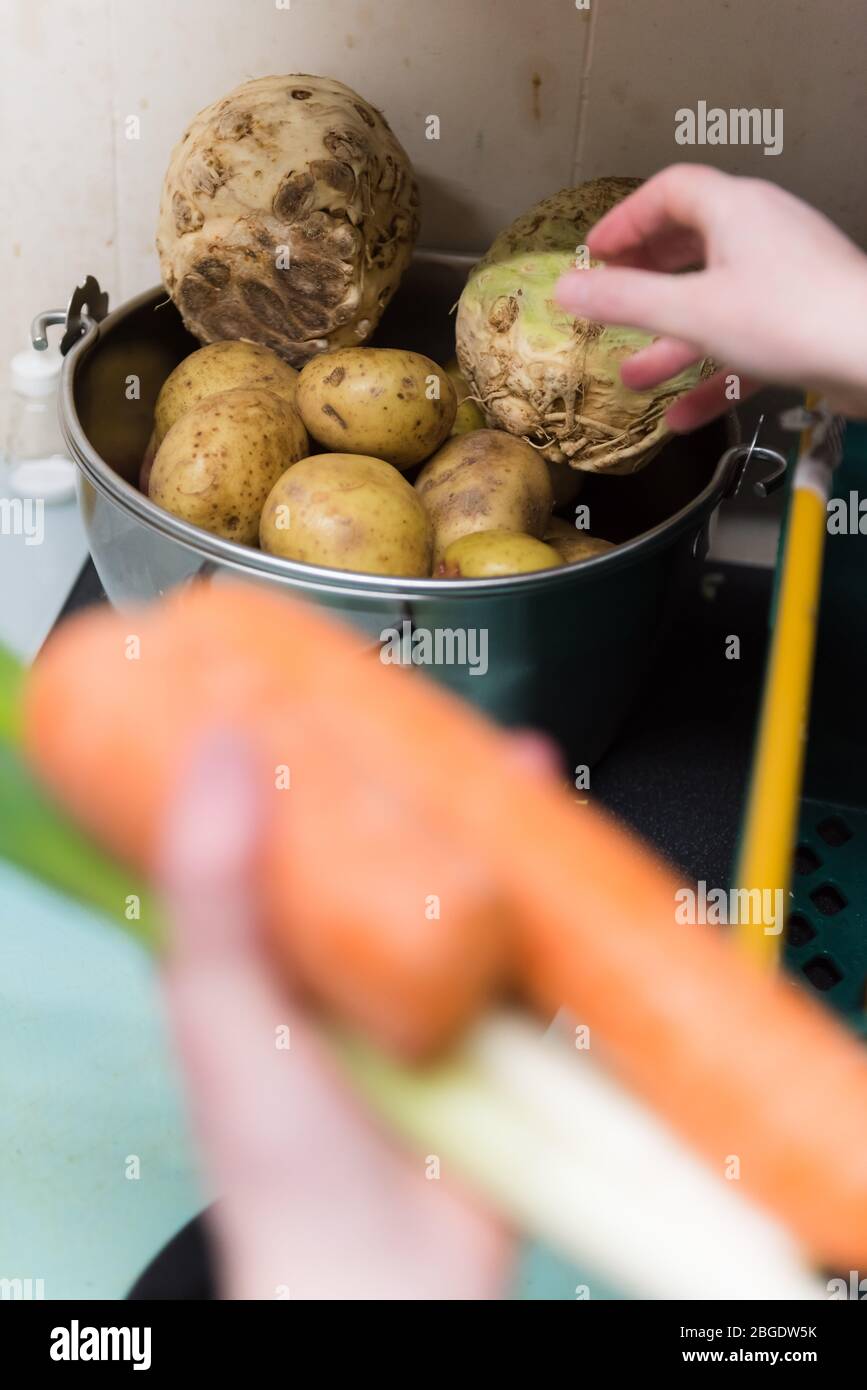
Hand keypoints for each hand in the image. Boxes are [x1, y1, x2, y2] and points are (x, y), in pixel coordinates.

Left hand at [157, 729, 554, 1299]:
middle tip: (437, 724)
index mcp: (264, 951)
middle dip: (418, 783)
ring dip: (492, 822)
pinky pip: (526, 940)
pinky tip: (562, 847)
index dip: (305, 764)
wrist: (382, 1277)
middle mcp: (347, 964)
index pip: (282, 830)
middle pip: (386, 844)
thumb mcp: (218, 1002)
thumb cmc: (277, 1162)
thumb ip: (212, 880)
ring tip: (512, 764)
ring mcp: (423, 992)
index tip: (326, 699)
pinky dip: (549, 892)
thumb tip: (219, 750)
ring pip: (463, 881)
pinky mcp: (493, 1026)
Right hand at [555, 164, 866, 428]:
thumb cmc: (791, 319)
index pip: (669, 191)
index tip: (594, 253)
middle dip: (645, 281)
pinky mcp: (801, 323)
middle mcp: (762, 234)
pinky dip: (710, 375)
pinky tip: (682, 418)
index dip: (626, 219)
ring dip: (671, 340)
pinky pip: (743, 343)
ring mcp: (785, 278)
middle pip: (690, 245)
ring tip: (633, 378)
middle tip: (610, 304)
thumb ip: (624, 300)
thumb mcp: (691, 311)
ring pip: (714, 302)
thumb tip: (564, 288)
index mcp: (735, 210)